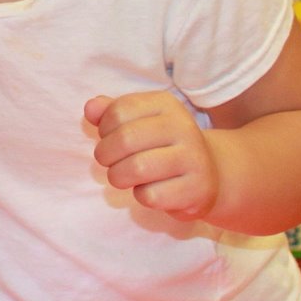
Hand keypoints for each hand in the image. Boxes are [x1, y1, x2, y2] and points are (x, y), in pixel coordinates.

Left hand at [86, 90, 219, 221]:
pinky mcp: (196, 189)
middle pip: (125, 140)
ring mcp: (194, 159)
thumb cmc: (160, 145)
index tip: (110, 137)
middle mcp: (184, 127)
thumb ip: (109, 111)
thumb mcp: (137, 121)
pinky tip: (150, 190)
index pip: (118, 111)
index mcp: (166, 104)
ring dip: (118, 177)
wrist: (209, 175)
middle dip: (105, 155)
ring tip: (124, 176)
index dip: (104, 129)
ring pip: (136, 169)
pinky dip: (141, 195)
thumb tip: (90, 108)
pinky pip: (150, 196)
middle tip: (110, 161)